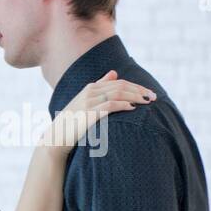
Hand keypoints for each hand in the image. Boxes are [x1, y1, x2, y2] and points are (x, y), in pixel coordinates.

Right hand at [41, 70, 155, 154]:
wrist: (56, 138)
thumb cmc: (72, 122)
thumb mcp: (85, 101)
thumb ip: (100, 87)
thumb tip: (114, 73)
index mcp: (90, 88)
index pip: (118, 82)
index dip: (135, 86)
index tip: (149, 93)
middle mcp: (89, 92)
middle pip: (120, 86)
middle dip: (139, 91)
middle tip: (153, 97)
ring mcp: (88, 102)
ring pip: (117, 93)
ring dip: (135, 97)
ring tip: (147, 102)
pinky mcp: (88, 113)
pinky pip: (110, 105)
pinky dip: (123, 105)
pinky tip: (132, 108)